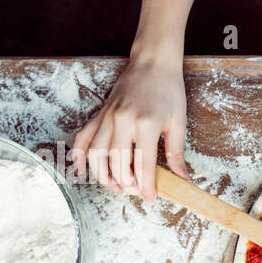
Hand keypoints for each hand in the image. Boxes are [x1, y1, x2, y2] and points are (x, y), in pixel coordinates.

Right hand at [72, 53, 189, 201]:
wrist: (152, 64)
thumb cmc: (169, 91)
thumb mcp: (179, 122)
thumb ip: (177, 152)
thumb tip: (182, 178)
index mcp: (146, 124)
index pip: (143, 164)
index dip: (146, 185)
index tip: (150, 198)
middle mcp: (123, 121)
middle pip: (117, 162)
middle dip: (126, 183)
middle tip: (136, 192)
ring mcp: (108, 117)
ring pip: (97, 154)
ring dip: (103, 175)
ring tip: (115, 187)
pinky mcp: (100, 114)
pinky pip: (84, 137)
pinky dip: (79, 155)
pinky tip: (81, 170)